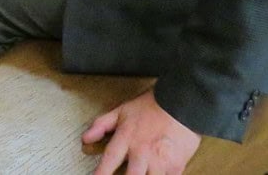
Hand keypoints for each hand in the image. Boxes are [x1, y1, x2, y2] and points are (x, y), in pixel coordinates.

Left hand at [83, 90, 200, 174]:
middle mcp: (141, 152)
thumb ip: (102, 124)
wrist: (182, 101)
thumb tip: (86, 138)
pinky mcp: (175, 167)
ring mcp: (159, 161)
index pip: (109, 161)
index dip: (100, 174)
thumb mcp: (122, 110)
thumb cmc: (152, 105)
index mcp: (127, 137)